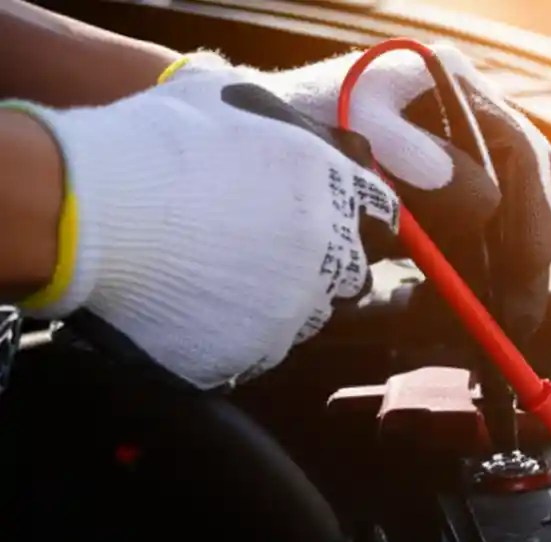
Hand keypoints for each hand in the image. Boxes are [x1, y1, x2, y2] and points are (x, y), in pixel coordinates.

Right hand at [10, 69, 399, 388]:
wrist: (92, 207)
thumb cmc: (155, 144)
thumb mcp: (238, 103)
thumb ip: (296, 132)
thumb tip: (325, 146)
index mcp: (333, 189)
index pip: (381, 216)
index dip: (359, 222)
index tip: (336, 228)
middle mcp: (328, 253)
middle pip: (352, 276)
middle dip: (322, 269)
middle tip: (267, 257)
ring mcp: (294, 309)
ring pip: (307, 317)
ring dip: (280, 303)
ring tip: (221, 281)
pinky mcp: (255, 352)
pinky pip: (260, 350)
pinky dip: (239, 335)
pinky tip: (199, 309)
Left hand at [174, 44, 550, 340]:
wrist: (249, 134)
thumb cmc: (296, 123)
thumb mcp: (356, 133)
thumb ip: (415, 161)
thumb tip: (484, 202)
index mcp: (452, 89)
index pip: (522, 157)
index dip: (532, 220)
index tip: (524, 273)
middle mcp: (464, 119)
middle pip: (525, 193)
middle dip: (520, 259)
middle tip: (514, 318)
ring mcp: (453, 155)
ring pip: (501, 222)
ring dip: (493, 275)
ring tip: (483, 321)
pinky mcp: (434, 193)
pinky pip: (467, 239)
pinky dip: (461, 276)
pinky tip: (441, 307)